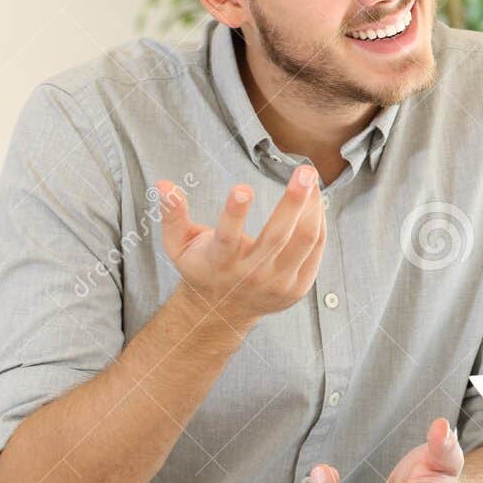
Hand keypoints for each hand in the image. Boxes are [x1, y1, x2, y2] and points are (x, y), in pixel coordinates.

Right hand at [156, 166, 325, 327]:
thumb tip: (163, 184)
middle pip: (278, 236)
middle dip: (293, 201)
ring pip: (303, 241)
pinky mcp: (297, 288)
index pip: (226, 237)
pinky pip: (315, 250)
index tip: (243, 188)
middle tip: (305, 171)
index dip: (234, 213)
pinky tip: (316, 202)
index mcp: (219, 262)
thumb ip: (173, 215)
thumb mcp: (179, 245)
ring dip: (312, 207)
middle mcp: (250, 274)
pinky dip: (319, 223)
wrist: (221, 311)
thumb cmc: (201, 267)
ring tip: (310, 179)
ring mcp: (277, 284)